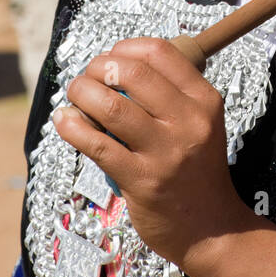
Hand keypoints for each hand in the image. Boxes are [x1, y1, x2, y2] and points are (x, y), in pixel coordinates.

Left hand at [54, 36, 246, 268]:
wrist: (211, 229)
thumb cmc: (197, 171)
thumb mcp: (202, 122)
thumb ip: (170, 95)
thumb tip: (118, 67)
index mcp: (204, 100)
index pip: (160, 52)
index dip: (125, 47)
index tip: (110, 57)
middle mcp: (188, 121)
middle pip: (132, 73)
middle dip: (99, 67)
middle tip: (88, 77)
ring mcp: (165, 152)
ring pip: (111, 106)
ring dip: (82, 93)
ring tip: (75, 96)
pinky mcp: (141, 180)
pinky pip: (97, 145)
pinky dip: (73, 127)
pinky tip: (65, 121)